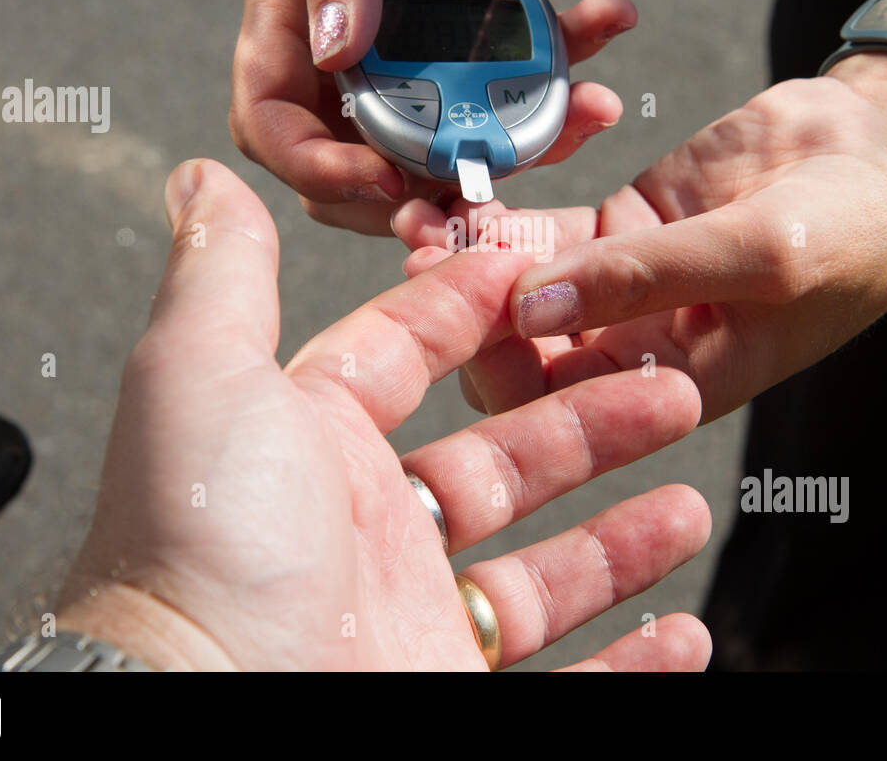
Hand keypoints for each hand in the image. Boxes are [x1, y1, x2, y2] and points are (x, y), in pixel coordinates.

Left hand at [57, 159, 711, 670]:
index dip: (478, 313)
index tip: (546, 278)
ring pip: (543, 572)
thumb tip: (203, 179)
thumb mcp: (203, 377)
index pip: (410, 359)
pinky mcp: (453, 697)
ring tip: (686, 504)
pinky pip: (566, 681)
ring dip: (620, 539)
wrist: (202, 716)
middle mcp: (366, 535)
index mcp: (314, 449)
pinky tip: (680, 631)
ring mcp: (414, 622)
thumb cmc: (199, 549)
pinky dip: (630, 661)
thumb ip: (221, 276)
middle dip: (590, 421)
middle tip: (665, 388)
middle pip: (503, 461)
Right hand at [230, 0, 635, 233]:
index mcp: (285, 31)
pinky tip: (609, 18)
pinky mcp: (470, 45)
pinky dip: (568, 66)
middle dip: (430, 192)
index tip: (383, 177)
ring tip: (591, 107)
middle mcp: (345, 64)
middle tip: (493, 187)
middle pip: (366, 165)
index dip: (320, 172)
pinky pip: (514, 83)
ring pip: (455, 142)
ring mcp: (412, 62)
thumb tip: (334, 53)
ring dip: (527, 144)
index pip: (274, 129)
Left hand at [393, 53, 886, 419]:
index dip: (508, 367)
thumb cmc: (858, 228)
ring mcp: (624, 284)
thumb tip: (533, 307)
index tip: (466, 312)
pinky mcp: (621, 227)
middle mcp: (639, 347)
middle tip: (420, 256)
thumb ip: (649, 278)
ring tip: (422, 215)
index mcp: (675, 387)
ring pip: (528, 286)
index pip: (563, 405)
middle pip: (526, 352)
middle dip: (470, 311)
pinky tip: (466, 188)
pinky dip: (510, 215)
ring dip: (476, 258)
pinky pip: (550, 232)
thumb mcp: (761, 256)